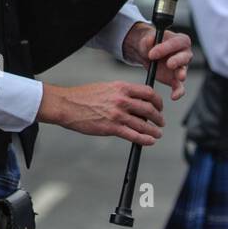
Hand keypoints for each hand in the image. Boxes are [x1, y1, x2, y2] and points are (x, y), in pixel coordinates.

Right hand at [38, 81, 163, 145]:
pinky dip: (144, 140)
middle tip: (161, 122)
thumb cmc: (84, 96)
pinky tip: (149, 141)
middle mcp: (122, 99)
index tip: (159, 106)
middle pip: (149, 109)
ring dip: (154, 131)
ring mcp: (117, 114)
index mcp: (121, 87)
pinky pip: (134, 135)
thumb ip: (122, 93)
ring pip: (143, 124)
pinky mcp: (112, 128)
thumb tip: (136, 101)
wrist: (67, 105)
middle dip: (158, 117)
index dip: (158, 101)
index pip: (148, 92)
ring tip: (157, 134)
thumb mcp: (106, 87)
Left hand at [122, 22, 191, 99]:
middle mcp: (185, 54)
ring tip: (180, 77)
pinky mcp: (176, 80)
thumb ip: (149, 39)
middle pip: (184, 57)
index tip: (151, 54)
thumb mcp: (148, 39)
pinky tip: (174, 96)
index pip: (176, 43)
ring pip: (183, 71)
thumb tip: (149, 40)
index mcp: (180, 40)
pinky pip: (180, 87)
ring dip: (181, 74)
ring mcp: (182, 68)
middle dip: (177, 60)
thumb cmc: (152, 44)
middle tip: (169, 64)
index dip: (165, 48)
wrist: (148, 54)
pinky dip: (178, 92)